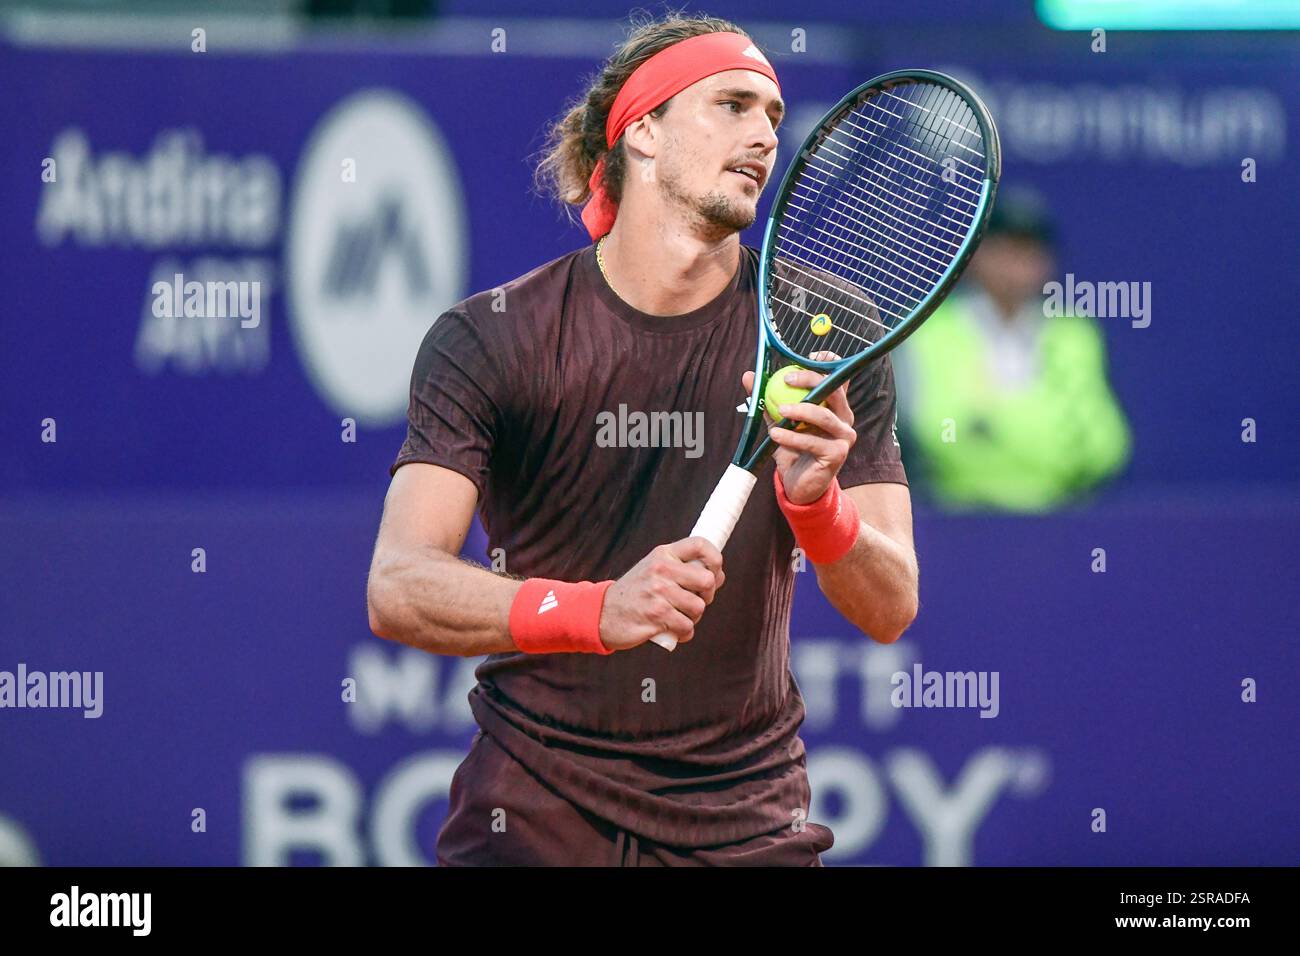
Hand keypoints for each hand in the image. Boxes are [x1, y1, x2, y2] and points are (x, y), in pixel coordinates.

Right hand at [599, 537, 724, 649]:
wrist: (603, 613)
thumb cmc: (636, 592)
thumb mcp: (654, 570)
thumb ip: (682, 568)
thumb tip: (717, 576)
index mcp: (663, 554)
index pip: (700, 544)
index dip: (715, 559)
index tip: (714, 573)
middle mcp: (661, 570)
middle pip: (707, 580)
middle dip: (707, 596)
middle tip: (695, 601)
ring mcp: (658, 593)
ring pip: (698, 608)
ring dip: (693, 618)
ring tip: (677, 617)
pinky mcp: (656, 616)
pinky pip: (687, 627)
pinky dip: (683, 633)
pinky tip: (671, 630)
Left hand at [743, 355, 855, 504]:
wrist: (799, 485)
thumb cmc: (791, 449)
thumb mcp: (778, 421)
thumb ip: (766, 399)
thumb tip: (749, 375)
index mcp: (834, 405)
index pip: (839, 377)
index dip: (828, 362)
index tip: (806, 357)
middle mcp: (844, 417)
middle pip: (833, 389)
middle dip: (810, 379)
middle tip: (786, 379)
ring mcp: (844, 436)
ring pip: (824, 415)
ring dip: (801, 410)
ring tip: (781, 410)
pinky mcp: (837, 454)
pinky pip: (812, 442)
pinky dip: (792, 437)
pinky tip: (776, 435)